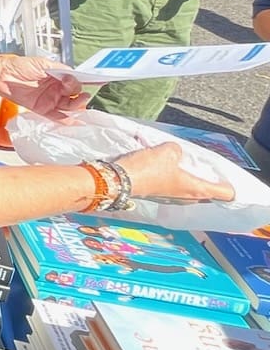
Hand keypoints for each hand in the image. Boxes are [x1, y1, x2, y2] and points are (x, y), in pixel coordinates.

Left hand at [0, 54, 86, 116]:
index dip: (83, 82)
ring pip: (69, 106)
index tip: (95, 82)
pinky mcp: (42, 109)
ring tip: (81, 102)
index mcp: (58, 77)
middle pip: (75, 94)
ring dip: (77, 106)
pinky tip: (75, 122)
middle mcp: (56, 89)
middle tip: (78, 91)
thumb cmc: (21, 66)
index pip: (75, 81)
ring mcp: (50, 99)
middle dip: (79, 93)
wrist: (2, 75)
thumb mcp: (42, 64)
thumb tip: (73, 76)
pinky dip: (66, 120)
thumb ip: (59, 70)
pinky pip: (57, 116)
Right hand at [113, 143, 235, 203]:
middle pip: (206, 192)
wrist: (118, 180)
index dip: (229, 185)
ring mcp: (171, 198)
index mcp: (196, 189)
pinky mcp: (157, 195)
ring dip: (189, 180)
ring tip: (185, 165)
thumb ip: (177, 150)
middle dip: (208, 182)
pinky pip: (173, 188)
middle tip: (205, 168)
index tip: (227, 178)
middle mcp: (186, 197)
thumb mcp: (168, 151)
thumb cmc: (148, 169)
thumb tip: (174, 154)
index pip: (224, 193)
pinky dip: (174, 179)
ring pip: (189, 190)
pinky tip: (166, 168)